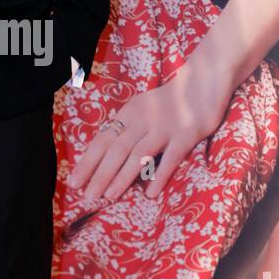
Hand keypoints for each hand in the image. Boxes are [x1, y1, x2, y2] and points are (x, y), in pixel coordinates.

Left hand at [68, 60, 232, 204]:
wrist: (205, 81)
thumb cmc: (170, 101)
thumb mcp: (143, 108)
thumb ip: (127, 127)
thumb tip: (105, 156)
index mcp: (129, 112)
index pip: (102, 140)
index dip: (87, 162)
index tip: (74, 182)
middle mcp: (143, 119)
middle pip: (117, 150)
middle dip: (100, 175)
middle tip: (88, 197)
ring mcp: (165, 127)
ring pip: (139, 155)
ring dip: (122, 177)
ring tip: (109, 197)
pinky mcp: (186, 135)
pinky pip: (171, 159)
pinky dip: (159, 176)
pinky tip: (150, 194)